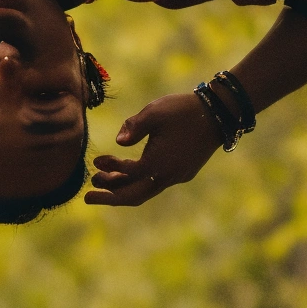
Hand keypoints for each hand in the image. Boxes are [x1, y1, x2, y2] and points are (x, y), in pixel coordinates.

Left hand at [84, 90, 220, 206]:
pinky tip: (128, 171)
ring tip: (103, 179)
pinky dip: (138, 181)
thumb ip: (134, 127)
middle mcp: (168, 176)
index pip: (127, 175)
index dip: (109, 170)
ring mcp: (177, 177)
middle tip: (87, 197)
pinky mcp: (184, 173)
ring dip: (123, 187)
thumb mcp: (155, 112)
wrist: (219, 114)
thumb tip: (119, 141)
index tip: (95, 162)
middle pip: (134, 195)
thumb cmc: (184, 110)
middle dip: (109, 197)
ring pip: (145, 190)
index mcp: (158, 163)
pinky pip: (156, 183)